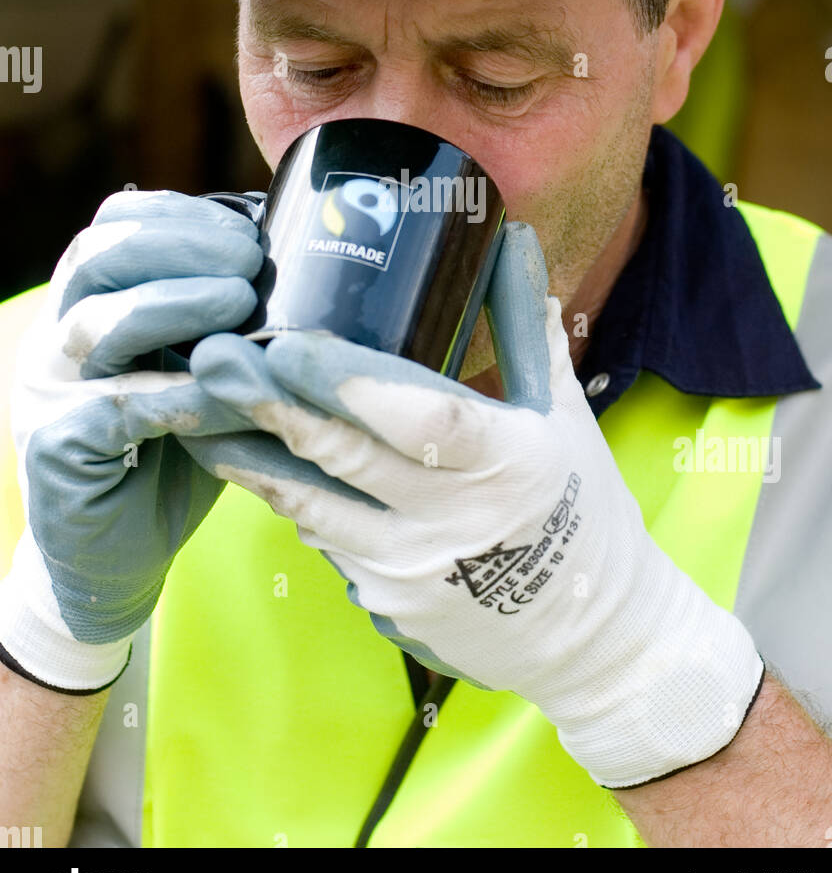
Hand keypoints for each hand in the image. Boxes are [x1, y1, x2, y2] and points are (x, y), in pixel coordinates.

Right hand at [0, 191, 263, 691]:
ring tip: (240, 302)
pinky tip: (225, 389)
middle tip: (248, 258)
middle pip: (97, 258)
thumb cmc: (174, 454)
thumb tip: (313, 269)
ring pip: (96, 324)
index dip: (176, 215)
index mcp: (92, 305)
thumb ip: (232, 324)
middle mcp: (60, 338)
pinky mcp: (59, 449)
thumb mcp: (207, 374)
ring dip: (173, 304)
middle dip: (178, 245)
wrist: (118, 556)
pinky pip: (113, 409)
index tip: (243, 223)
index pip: (114, 228)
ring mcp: (49, 392)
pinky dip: (177, 395)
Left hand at [183, 221, 763, 787]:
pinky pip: (325, 539)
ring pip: (313, 504)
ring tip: (198, 410)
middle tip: (211, 360)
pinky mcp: (386, 607)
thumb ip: (524, 326)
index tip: (288, 345)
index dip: (352, 382)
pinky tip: (250, 459)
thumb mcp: (560, 413)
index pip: (422, 419)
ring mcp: (413, 573)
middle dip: (270, 405)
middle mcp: (455, 523)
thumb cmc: (581, 509)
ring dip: (252, 456)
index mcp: (508, 464)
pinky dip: (292, 496)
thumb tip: (512, 237)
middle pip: (345, 457)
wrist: (591, 635)